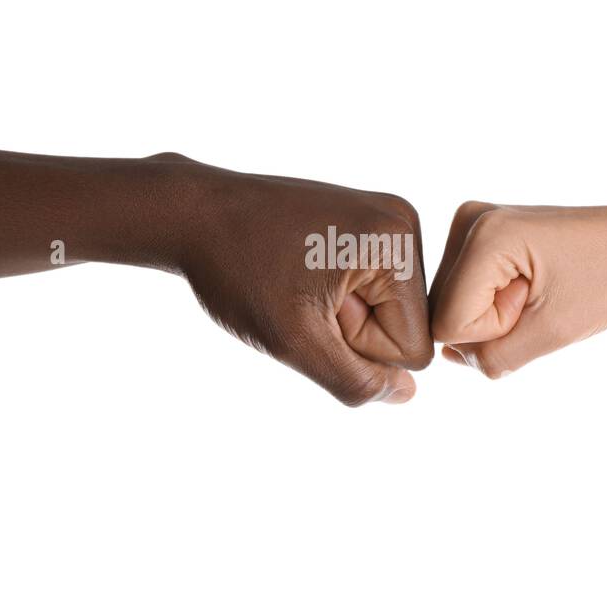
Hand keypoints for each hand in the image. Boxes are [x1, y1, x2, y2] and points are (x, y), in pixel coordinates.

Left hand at [171, 158, 432, 404]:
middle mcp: (403, 223)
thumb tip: (406, 393)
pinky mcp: (365, 222)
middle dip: (352, 329)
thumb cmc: (237, 270)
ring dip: (342, 315)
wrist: (193, 213)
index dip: (357, 348)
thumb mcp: (294, 341)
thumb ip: (355, 381)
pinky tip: (302, 272)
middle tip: (300, 292)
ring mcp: (385, 220)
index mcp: (397, 243)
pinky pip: (372, 290)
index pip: (414, 350)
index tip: (312, 307)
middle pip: (405, 329)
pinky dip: (338, 296)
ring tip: (299, 280)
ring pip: (387, 313)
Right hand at [429, 200, 606, 377]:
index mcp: (484, 237)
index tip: (536, 304)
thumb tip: (450, 356)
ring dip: (494, 313)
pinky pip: (467, 291)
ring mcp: (472, 224)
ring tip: (538, 289)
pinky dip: (496, 301)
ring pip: (454, 303)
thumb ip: (493, 357)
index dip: (493, 333)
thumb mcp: (552, 332)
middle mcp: (469, 222)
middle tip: (540, 297)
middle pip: (446, 311)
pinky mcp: (481, 233)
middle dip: (492, 323)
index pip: (449, 323)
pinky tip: (529, 285)